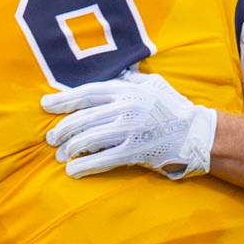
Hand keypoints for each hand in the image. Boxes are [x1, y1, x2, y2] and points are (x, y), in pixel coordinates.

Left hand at [41, 70, 215, 179]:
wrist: (198, 133)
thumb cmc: (174, 108)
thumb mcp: (154, 84)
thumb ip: (132, 78)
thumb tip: (116, 73)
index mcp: (127, 89)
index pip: (87, 92)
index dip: (64, 99)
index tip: (46, 105)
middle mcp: (126, 107)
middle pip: (84, 117)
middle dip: (63, 128)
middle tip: (51, 138)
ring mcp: (131, 129)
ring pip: (90, 138)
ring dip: (71, 148)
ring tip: (61, 154)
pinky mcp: (136, 151)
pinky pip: (104, 159)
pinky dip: (86, 166)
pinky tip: (73, 171)